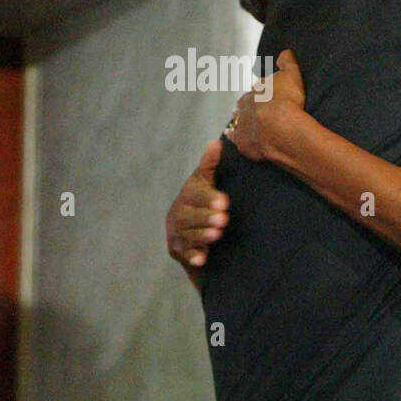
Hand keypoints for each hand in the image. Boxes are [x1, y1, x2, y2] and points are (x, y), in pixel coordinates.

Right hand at [165, 139, 229, 288]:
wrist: (193, 234)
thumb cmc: (202, 203)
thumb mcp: (205, 183)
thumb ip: (210, 165)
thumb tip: (217, 143)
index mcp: (186, 196)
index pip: (194, 195)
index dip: (208, 198)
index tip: (224, 201)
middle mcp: (177, 214)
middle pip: (189, 217)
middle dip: (206, 217)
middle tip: (224, 219)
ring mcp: (177, 235)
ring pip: (188, 235)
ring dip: (202, 235)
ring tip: (218, 234)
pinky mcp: (179, 252)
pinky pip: (186, 255)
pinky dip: (193, 256)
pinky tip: (202, 258)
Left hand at [228, 49, 305, 162]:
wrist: (282, 129)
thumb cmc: (288, 101)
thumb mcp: (291, 74)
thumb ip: (287, 62)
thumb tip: (284, 53)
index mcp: (256, 91)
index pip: (256, 90)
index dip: (260, 92)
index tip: (263, 94)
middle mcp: (245, 108)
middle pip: (244, 105)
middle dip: (246, 106)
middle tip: (251, 107)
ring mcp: (243, 126)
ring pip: (237, 121)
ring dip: (238, 120)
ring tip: (236, 119)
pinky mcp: (244, 144)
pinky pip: (235, 139)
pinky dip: (232, 136)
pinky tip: (229, 134)